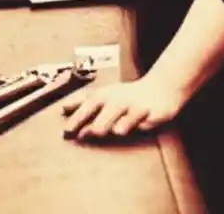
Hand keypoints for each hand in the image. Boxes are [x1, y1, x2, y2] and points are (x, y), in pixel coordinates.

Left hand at [61, 78, 185, 139]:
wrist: (160, 87)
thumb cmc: (128, 94)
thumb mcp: (105, 94)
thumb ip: (84, 102)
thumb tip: (63, 108)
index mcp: (105, 95)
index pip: (87, 105)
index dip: (76, 118)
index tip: (65, 132)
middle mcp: (117, 100)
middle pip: (101, 117)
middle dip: (90, 127)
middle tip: (79, 136)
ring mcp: (133, 107)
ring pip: (117, 123)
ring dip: (108, 127)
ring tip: (100, 132)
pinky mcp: (149, 114)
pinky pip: (138, 124)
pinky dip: (130, 126)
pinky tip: (126, 128)